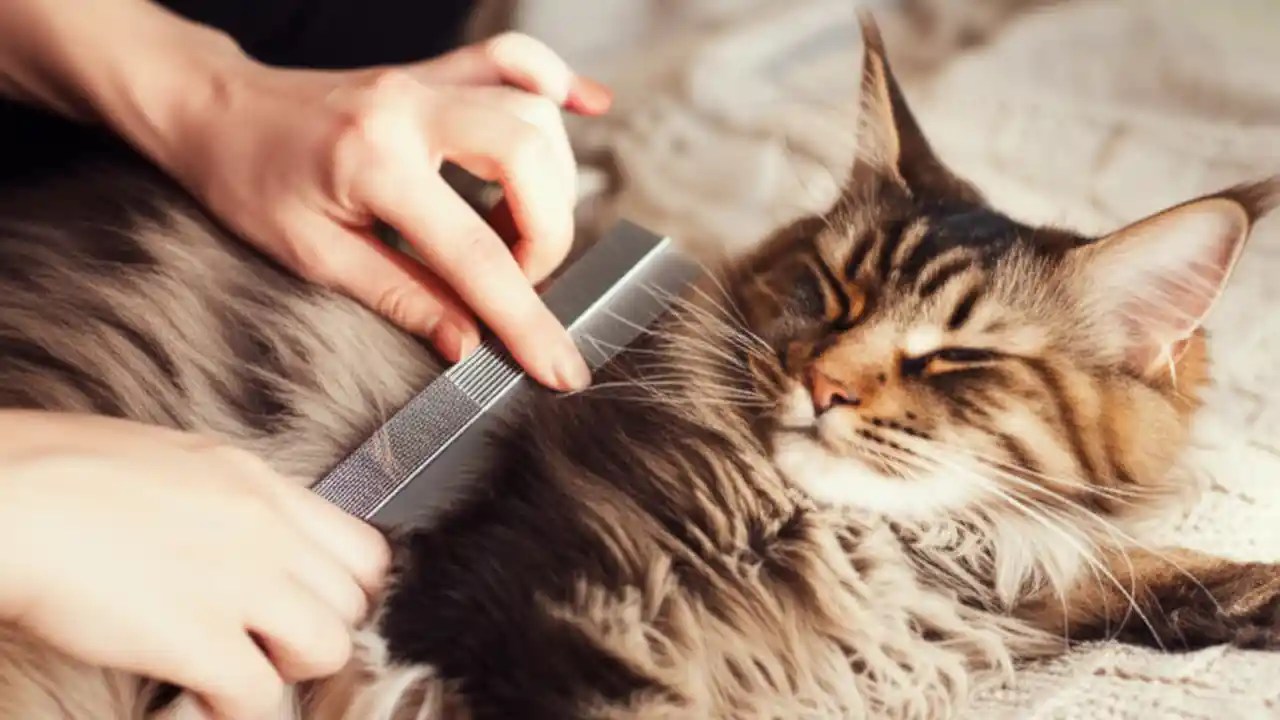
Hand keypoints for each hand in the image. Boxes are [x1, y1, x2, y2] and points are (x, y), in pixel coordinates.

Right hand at [0, 412, 390, 719]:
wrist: (12, 497)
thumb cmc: (62, 472)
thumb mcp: (176, 462)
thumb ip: (227, 499)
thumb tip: (243, 533)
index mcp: (260, 483)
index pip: (363, 546)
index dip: (347, 590)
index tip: (312, 607)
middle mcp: (266, 528)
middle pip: (352, 602)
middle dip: (318, 631)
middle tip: (270, 643)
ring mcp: (240, 580)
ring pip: (328, 647)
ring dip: (288, 669)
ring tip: (239, 668)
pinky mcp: (199, 636)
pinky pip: (261, 695)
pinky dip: (239, 709)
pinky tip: (201, 697)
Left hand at [156, 34, 610, 390]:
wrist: (212, 108)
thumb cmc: (247, 180)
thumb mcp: (312, 255)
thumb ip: (400, 295)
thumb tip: (468, 343)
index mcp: (374, 163)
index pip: (475, 255)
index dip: (526, 320)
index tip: (561, 368)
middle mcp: (412, 109)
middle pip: (530, 159)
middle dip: (548, 235)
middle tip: (520, 279)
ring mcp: (427, 81)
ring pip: (534, 110)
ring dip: (550, 180)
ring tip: (517, 231)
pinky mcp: (435, 70)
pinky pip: (515, 57)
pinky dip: (558, 84)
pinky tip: (583, 108)